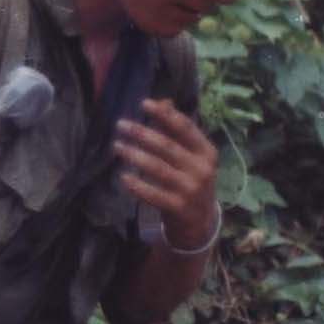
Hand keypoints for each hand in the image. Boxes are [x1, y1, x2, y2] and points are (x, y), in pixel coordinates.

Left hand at [114, 97, 218, 250]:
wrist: (200, 222)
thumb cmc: (190, 180)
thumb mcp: (191, 156)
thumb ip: (177, 130)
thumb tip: (163, 101)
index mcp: (207, 152)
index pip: (186, 128)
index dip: (165, 115)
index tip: (143, 104)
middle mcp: (201, 169)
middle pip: (168, 147)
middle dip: (142, 133)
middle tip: (120, 125)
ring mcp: (190, 189)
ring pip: (158, 168)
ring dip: (135, 155)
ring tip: (116, 146)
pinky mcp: (178, 207)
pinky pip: (153, 194)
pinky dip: (137, 185)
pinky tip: (123, 177)